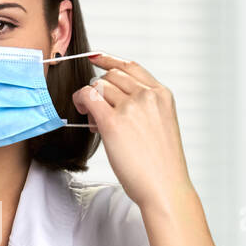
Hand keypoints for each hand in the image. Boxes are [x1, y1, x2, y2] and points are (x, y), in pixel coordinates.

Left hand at [72, 52, 194, 211]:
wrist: (164, 187)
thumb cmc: (161, 165)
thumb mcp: (162, 126)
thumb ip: (144, 109)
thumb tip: (113, 101)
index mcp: (162, 95)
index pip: (131, 67)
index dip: (109, 60)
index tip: (95, 58)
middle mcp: (148, 96)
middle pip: (112, 76)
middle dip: (100, 89)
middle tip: (97, 111)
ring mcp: (131, 107)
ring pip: (99, 86)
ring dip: (90, 99)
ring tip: (94, 120)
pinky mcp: (113, 122)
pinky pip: (88, 97)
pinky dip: (80, 100)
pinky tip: (83, 111)